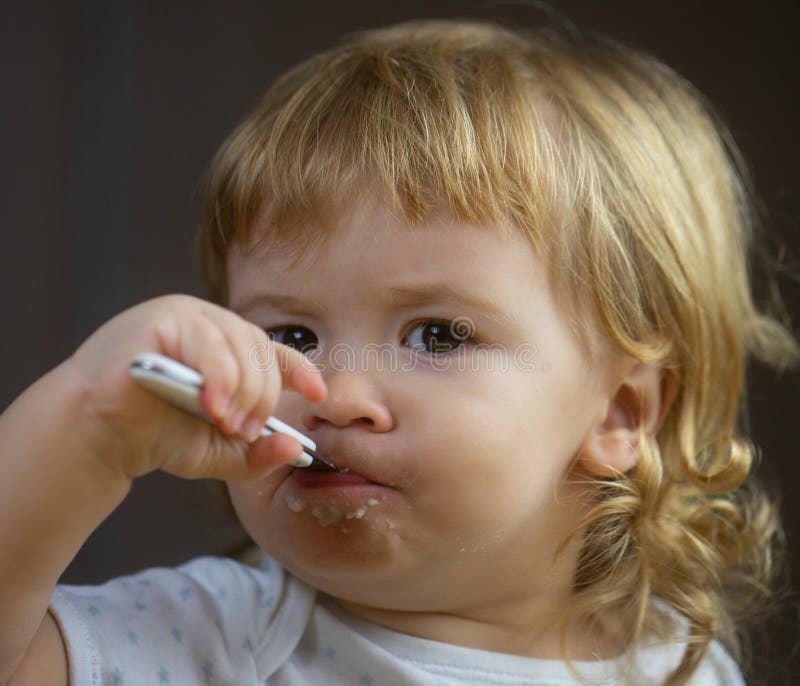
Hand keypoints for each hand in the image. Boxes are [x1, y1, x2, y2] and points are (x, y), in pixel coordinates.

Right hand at [66, 294, 325, 481]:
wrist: (95, 434)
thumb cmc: (154, 434)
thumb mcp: (215, 450)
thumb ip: (255, 453)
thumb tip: (295, 449)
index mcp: (226, 347)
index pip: (273, 350)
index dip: (299, 369)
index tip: (318, 394)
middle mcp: (210, 324)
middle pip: (260, 350)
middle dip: (262, 395)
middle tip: (245, 430)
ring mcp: (185, 316)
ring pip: (239, 344)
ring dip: (243, 389)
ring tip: (226, 423)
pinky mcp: (160, 319)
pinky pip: (205, 342)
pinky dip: (218, 376)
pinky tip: (211, 404)